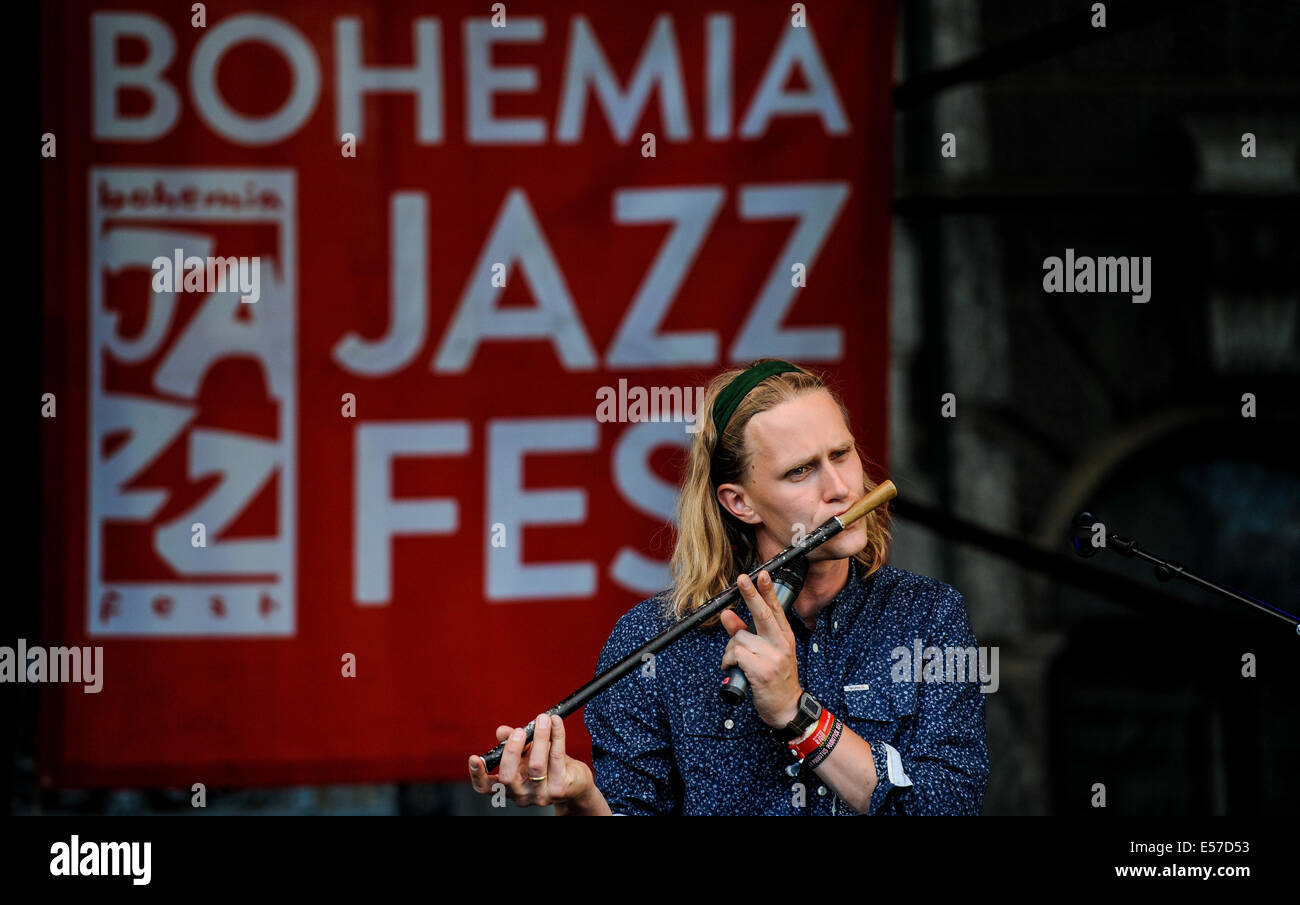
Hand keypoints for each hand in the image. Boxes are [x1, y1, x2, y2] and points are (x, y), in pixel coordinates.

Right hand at [467, 713, 604, 813]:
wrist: (575, 783)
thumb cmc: (547, 765)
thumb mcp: (527, 752)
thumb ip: (512, 741)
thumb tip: (501, 732)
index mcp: (508, 787)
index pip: (485, 788)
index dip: (477, 775)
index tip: (474, 757)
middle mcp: (521, 794)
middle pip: (508, 777)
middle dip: (512, 751)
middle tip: (519, 731)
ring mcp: (540, 795)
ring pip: (536, 766)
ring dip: (539, 738)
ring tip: (543, 719)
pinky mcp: (559, 789)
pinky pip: (556, 758)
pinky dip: (557, 737)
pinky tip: (556, 723)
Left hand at [719, 570, 801, 728]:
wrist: (786, 707)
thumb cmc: (776, 679)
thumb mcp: (766, 653)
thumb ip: (745, 631)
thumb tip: (727, 614)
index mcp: (784, 637)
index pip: (776, 609)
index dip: (767, 591)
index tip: (762, 574)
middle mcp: (781, 644)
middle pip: (763, 614)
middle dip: (751, 595)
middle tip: (742, 578)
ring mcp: (772, 657)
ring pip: (739, 638)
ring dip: (731, 649)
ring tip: (738, 663)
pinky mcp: (762, 670)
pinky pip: (735, 654)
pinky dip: (728, 661)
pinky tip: (734, 669)